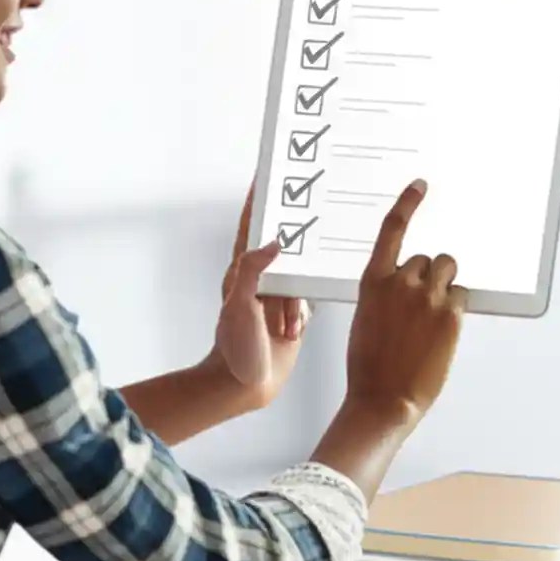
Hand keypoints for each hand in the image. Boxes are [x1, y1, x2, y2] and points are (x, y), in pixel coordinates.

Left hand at [208, 183, 311, 409]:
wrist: (246, 385)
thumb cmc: (235, 347)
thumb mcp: (240, 306)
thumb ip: (253, 272)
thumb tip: (275, 243)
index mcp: (243, 271)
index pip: (251, 228)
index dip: (257, 202)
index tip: (264, 175)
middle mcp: (262, 279)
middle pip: (281, 243)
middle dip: (294, 229)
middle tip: (311, 202)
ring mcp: (279, 295)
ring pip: (301, 270)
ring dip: (304, 281)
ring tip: (306, 278)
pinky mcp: (295, 312)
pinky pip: (311, 293)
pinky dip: (315, 293)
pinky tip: (324, 289)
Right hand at [346, 179, 467, 417]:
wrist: (383, 398)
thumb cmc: (369, 365)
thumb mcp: (367, 320)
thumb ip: (385, 296)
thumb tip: (406, 289)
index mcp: (372, 282)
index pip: (392, 231)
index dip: (406, 205)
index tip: (420, 186)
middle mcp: (400, 282)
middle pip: (428, 260)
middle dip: (429, 279)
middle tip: (422, 309)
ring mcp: (427, 296)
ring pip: (449, 272)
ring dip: (446, 287)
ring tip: (434, 318)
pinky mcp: (450, 313)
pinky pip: (462, 295)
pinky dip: (456, 309)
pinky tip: (442, 331)